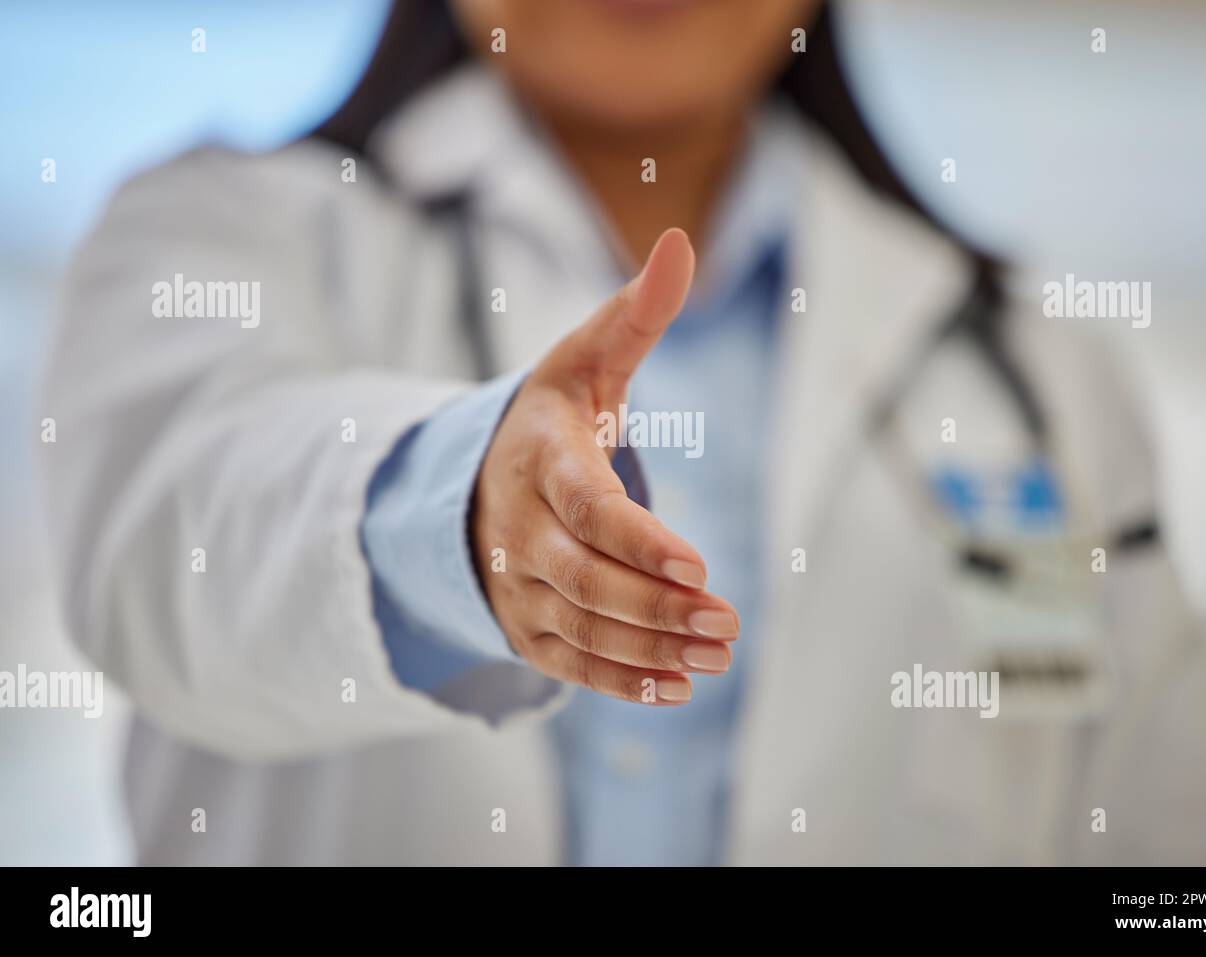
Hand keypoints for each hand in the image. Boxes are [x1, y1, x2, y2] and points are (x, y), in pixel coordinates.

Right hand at [471, 228, 737, 704]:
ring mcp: (517, 586)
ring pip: (581, 629)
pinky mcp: (525, 626)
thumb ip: (635, 313)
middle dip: (657, 609)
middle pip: (586, 580)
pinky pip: (569, 665)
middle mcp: (519, 530)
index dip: (639, 542)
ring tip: (721, 657)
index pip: (587, 510)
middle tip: (728, 624)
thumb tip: (680, 241)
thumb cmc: (549, 418)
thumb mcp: (584, 360)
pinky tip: (680, 690)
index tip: (699, 567)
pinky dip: (621, 682)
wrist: (473, 482)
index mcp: (539, 461)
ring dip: (652, 650)